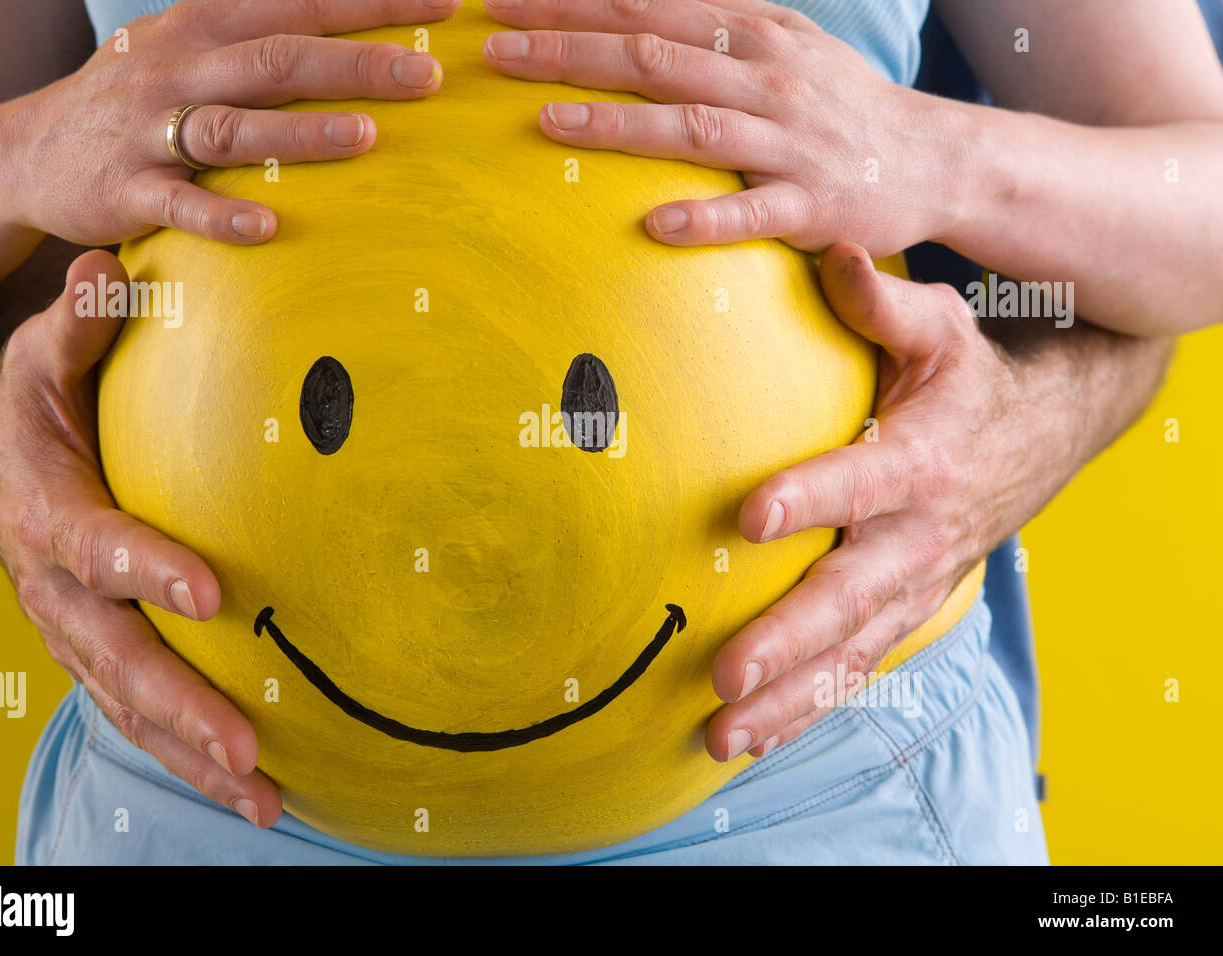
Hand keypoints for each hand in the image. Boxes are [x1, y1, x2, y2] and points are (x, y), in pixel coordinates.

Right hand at [0, 0, 458, 245]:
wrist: (26, 150)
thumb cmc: (136, 98)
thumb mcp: (189, 44)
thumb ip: (258, 32)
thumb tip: (347, 21)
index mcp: (204, 26)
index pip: (298, 3)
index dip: (371, 1)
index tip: (444, 2)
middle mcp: (182, 68)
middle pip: (278, 58)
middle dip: (357, 62)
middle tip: (430, 73)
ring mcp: (151, 129)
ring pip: (235, 127)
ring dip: (302, 132)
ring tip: (368, 137)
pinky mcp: (128, 189)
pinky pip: (180, 205)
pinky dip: (223, 216)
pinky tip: (270, 229)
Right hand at [0, 249, 280, 826]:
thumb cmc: (36, 414)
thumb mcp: (43, 364)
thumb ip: (78, 327)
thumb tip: (106, 270)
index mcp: (52, 513)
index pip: (98, 546)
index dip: (145, 569)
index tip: (208, 594)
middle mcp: (61, 592)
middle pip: (119, 660)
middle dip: (182, 708)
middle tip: (246, 749)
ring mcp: (77, 637)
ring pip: (130, 710)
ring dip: (194, 758)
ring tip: (264, 800)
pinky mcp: (96, 660)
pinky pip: (137, 719)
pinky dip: (187, 760)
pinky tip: (253, 790)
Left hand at [481, 0, 951, 255]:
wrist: (935, 158)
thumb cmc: (839, 103)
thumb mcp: (781, 43)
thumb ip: (712, 25)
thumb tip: (633, 9)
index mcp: (752, 33)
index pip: (645, 7)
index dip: (571, 3)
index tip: (502, 2)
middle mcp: (765, 77)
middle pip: (652, 56)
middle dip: (568, 49)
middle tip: (493, 50)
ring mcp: (788, 141)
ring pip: (690, 126)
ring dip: (616, 125)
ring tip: (547, 124)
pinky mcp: (810, 204)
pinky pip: (752, 212)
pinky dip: (705, 217)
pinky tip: (656, 226)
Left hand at [705, 243, 1046, 760]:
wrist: (1042, 435)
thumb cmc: (969, 377)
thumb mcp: (939, 329)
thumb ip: (882, 300)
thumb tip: (833, 248)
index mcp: (920, 460)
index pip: (860, 482)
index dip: (810, 498)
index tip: (749, 517)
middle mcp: (918, 536)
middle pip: (849, 596)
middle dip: (787, 639)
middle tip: (725, 675)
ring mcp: (914, 584)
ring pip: (851, 653)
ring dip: (788, 700)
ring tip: (722, 737)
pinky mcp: (907, 609)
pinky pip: (857, 669)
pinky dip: (808, 710)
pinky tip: (752, 741)